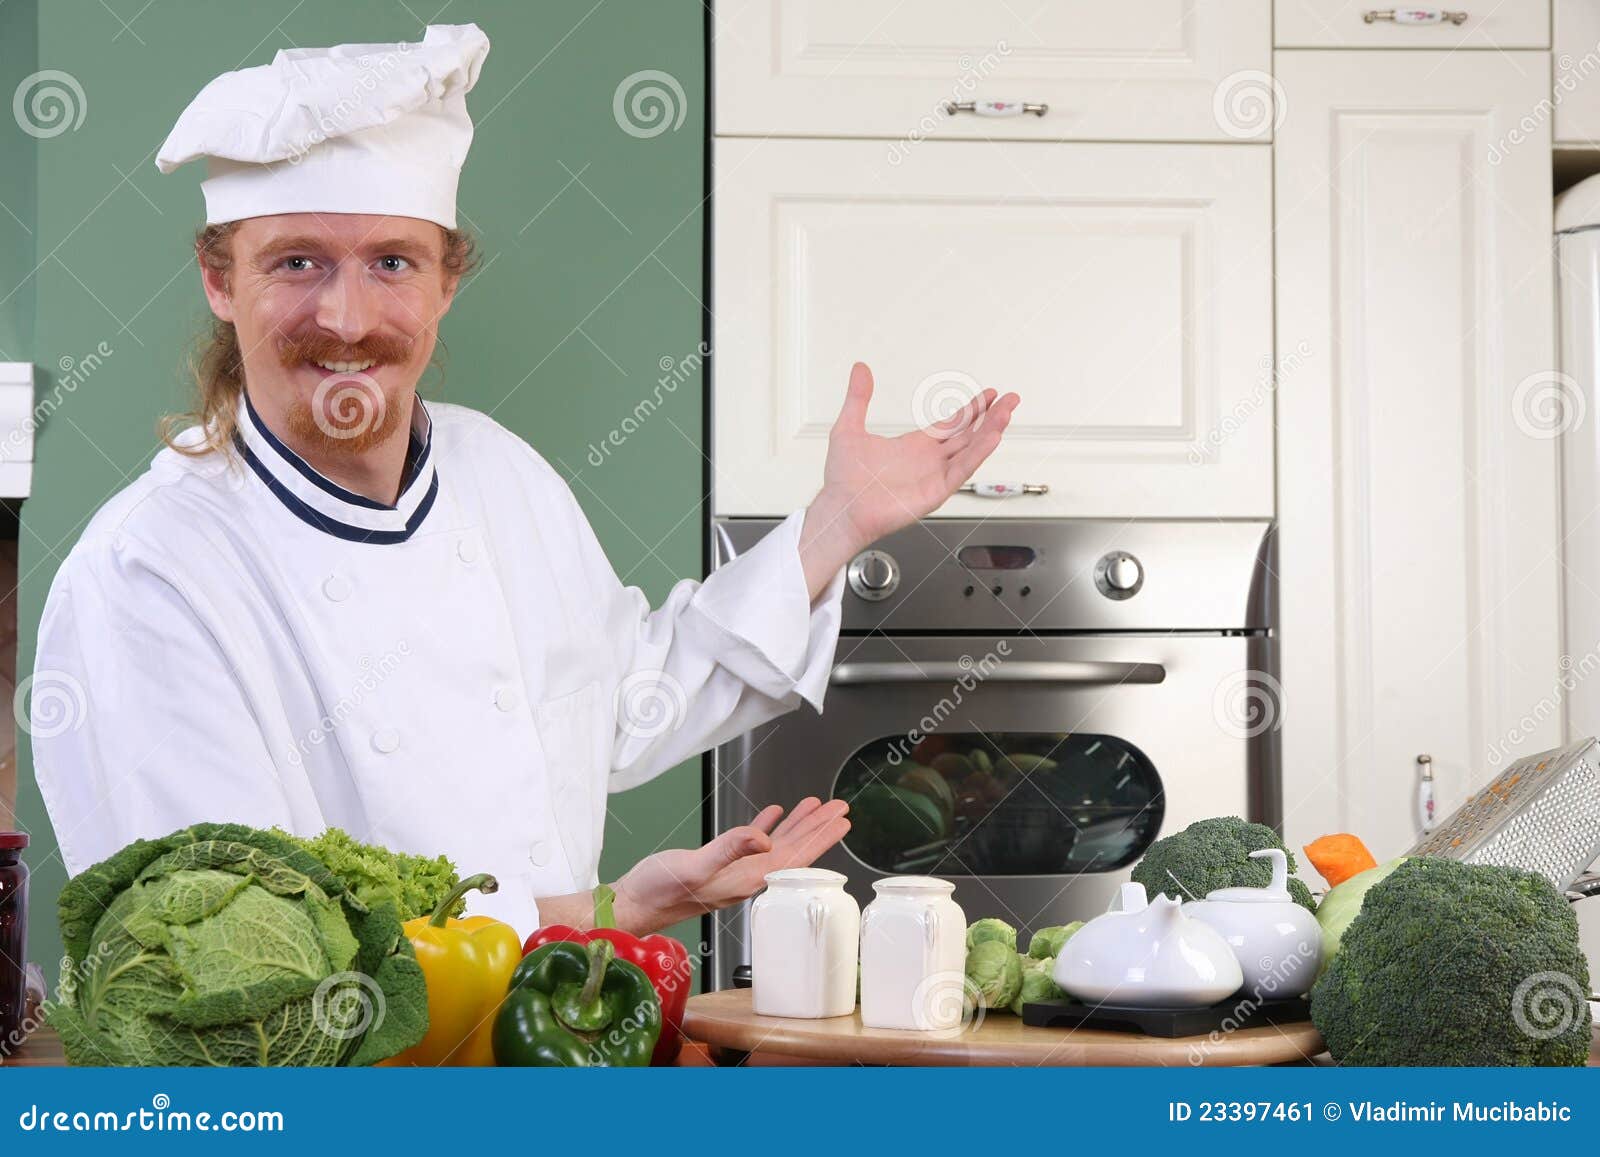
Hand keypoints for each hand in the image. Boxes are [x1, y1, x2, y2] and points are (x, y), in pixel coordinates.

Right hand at [610, 797, 849, 933]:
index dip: (820, 838)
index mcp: (746, 879)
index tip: (842, 822)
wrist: (632, 904)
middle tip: (841, 807)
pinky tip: (774, 814)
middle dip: (818, 828)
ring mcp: (734, 872)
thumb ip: (728, 850)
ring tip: (816, 806)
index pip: (795, 857)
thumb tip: (764, 838)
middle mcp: (746, 877)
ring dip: (797, 825)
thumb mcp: (694, 866)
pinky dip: (767, 826)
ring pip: (776, 844)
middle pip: (793, 850)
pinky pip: (751, 842)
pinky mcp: (718, 865)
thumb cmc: (658, 891)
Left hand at [800, 362, 1019, 596]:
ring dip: (990, 431)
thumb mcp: (850, 428)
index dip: (972, 409)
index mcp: (915, 446)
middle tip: (1011, 399)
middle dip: (991, 416)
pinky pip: (962, 470)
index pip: (952, 424)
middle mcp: (929, 461)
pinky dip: (978, 454)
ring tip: (1007, 414)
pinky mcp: (936, 491)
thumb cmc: (844, 478)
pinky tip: (992, 438)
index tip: (990, 394)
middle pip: (969, 435)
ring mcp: (935, 476)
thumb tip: (860, 369)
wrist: (841, 507)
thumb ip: (858, 398)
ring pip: (971, 450)